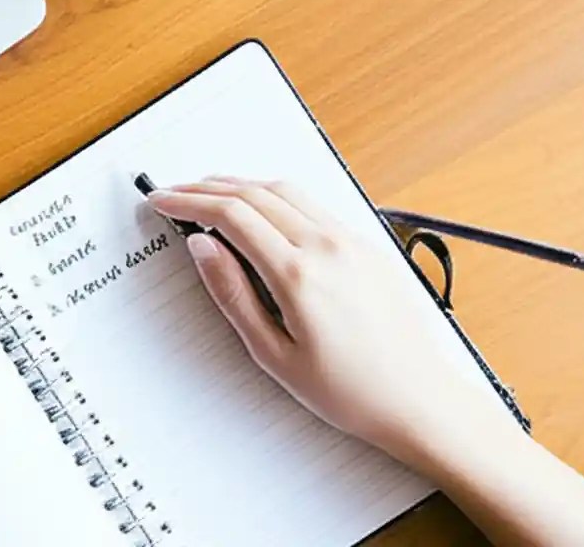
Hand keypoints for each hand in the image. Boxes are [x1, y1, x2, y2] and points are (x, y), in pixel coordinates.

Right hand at [146, 176, 507, 456]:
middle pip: (254, 193)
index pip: (231, 215)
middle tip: (176, 193)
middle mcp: (327, 246)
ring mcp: (351, 240)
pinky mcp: (367, 244)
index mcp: (299, 274)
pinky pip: (313, 203)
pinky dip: (275, 194)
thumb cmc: (352, 391)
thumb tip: (203, 248)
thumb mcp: (274, 354)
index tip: (164, 202)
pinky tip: (262, 206)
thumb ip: (234, 294)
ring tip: (210, 192)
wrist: (418, 399)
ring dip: (241, 184)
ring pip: (285, 189)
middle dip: (207, 188)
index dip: (189, 203)